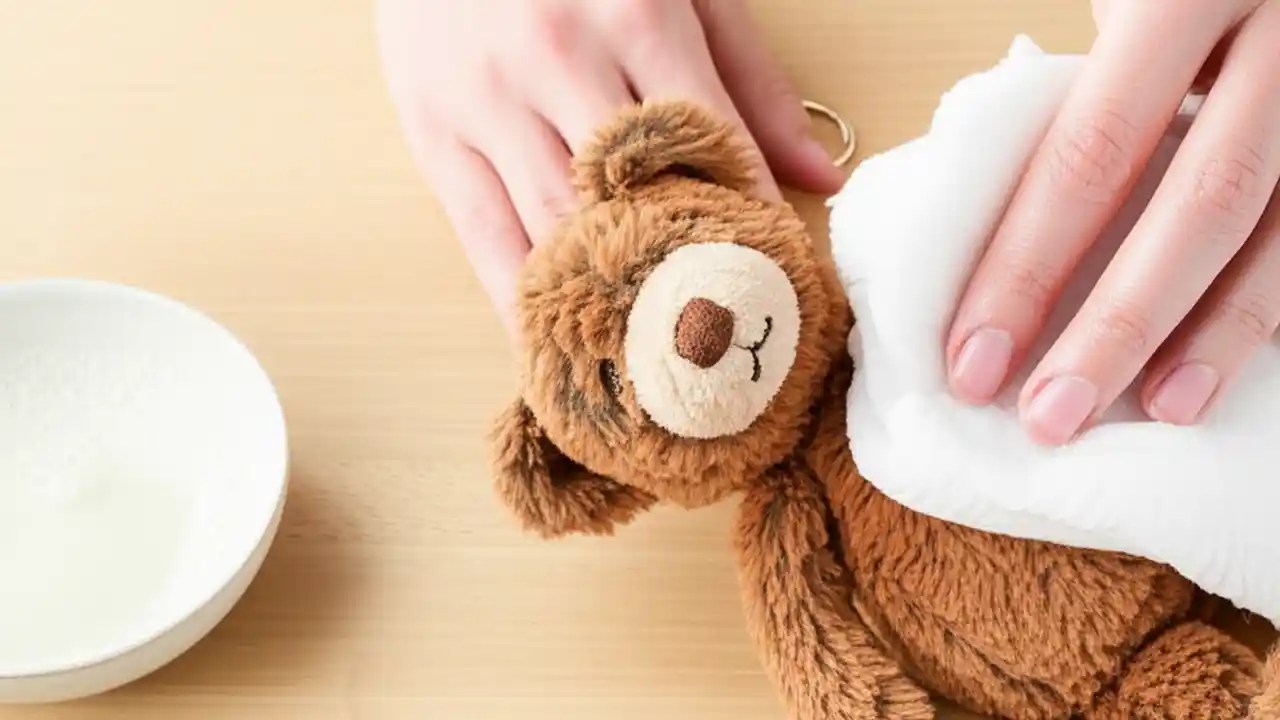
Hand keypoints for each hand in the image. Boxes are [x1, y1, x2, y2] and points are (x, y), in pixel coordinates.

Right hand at [375, 0, 843, 333]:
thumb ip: (750, 76)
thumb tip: (818, 174)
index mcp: (635, 12)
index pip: (713, 150)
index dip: (753, 233)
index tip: (784, 296)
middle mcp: (556, 59)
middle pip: (633, 206)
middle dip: (684, 289)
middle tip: (726, 360)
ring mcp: (485, 102)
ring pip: (554, 234)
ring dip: (606, 315)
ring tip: (652, 379)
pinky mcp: (432, 136)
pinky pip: (482, 242)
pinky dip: (524, 306)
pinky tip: (558, 352)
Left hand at [946, 0, 1279, 444]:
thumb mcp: (1123, 8)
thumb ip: (1072, 101)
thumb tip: (970, 234)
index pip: (1089, 155)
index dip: (1026, 269)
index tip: (972, 364)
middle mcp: (1275, 39)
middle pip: (1199, 206)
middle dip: (1117, 328)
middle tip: (1050, 417)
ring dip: (1216, 337)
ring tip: (1159, 412)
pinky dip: (1269, 308)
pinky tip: (1225, 366)